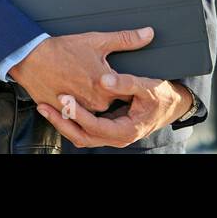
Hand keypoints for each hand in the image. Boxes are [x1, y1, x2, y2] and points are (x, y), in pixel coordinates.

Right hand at [9, 27, 154, 113]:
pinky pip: (74, 112)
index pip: (125, 93)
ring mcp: (77, 110)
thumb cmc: (62, 50)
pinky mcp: (62, 113)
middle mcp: (94, 104)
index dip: (121, 85)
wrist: (30, 58)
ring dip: (89, 99)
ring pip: (91, 108)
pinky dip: (74, 104)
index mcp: (106, 88)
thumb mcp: (97, 41)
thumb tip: (148, 34)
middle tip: (93, 76)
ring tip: (80, 82)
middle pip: (108, 102)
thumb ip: (126, 39)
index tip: (115, 78)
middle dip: (105, 92)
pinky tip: (69, 89)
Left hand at [36, 73, 192, 149]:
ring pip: (80, 136)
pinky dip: (70, 120)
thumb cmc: (162, 96)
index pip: (96, 127)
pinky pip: (84, 130)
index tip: (64, 98)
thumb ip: (126, 82)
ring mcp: (110, 135)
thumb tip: (105, 79)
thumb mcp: (148, 86)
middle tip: (46, 105)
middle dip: (62, 121)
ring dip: (62, 122)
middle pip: (82, 136)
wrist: (171, 104)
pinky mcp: (105, 128)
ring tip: (44, 106)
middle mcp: (116, 137)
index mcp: (126, 130)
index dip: (78, 114)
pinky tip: (58, 107)